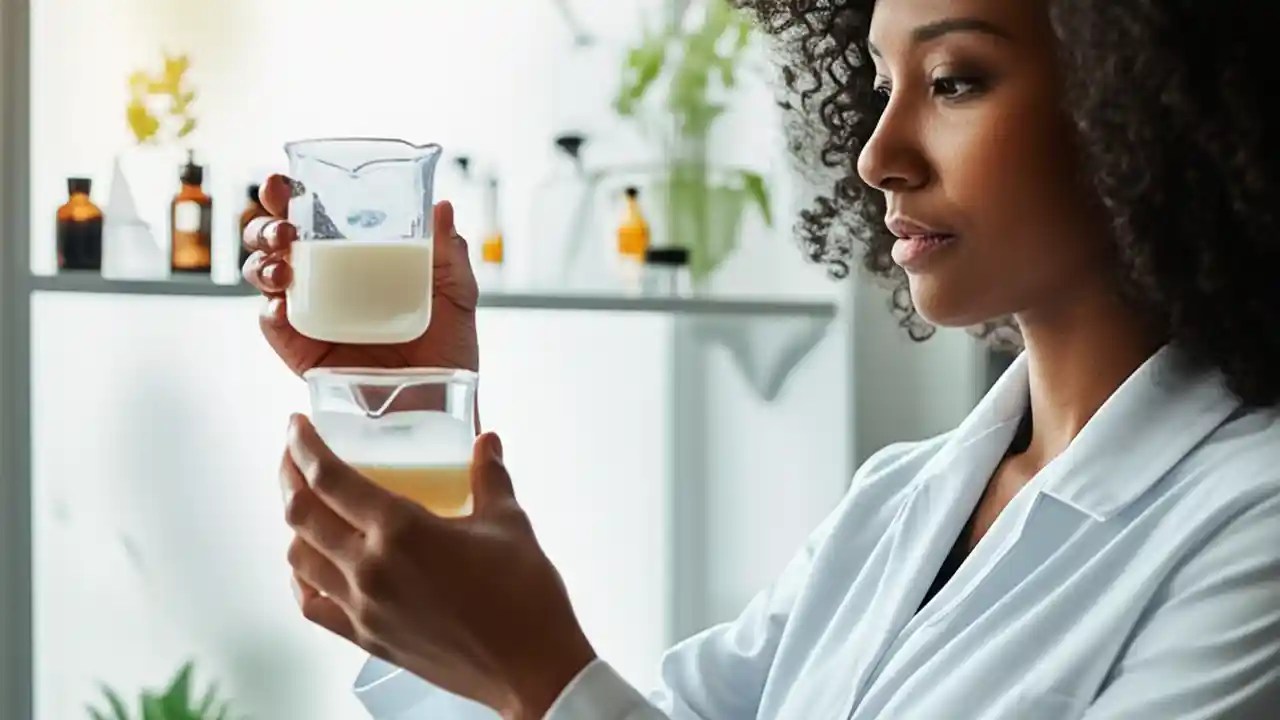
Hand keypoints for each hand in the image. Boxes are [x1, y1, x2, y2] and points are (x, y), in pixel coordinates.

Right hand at [242, 175, 478, 375]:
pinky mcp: (303, 353)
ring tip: (283, 259)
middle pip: (273, 243)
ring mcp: (310, 317)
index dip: (289, 197)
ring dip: (261, 261)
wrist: (443, 401)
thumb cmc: (449, 347)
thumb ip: (450, 253)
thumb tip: (443, 207)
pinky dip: (270, 309)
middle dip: (264, 224)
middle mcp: (324, 284)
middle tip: (284, 225)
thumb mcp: (457, 294)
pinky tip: (281, 301)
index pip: (311, 219)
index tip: (283, 182)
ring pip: (263, 277)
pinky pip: (273, 327)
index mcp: (354, 260)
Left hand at [280, 416, 596, 718]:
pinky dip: (303, 579)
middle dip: (290, 476)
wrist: (531, 667)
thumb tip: (486, 442)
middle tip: (294, 456)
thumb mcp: (508, 523)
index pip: (329, 478)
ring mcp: (363, 607)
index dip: (304, 446)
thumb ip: (489, 477)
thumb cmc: (524, 595)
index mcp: (401, 530)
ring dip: (295, 526)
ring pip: (299, 558)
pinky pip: (313, 604)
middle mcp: (370, 567)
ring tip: (308, 506)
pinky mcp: (367, 638)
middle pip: (302, 514)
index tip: (296, 426)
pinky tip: (313, 565)